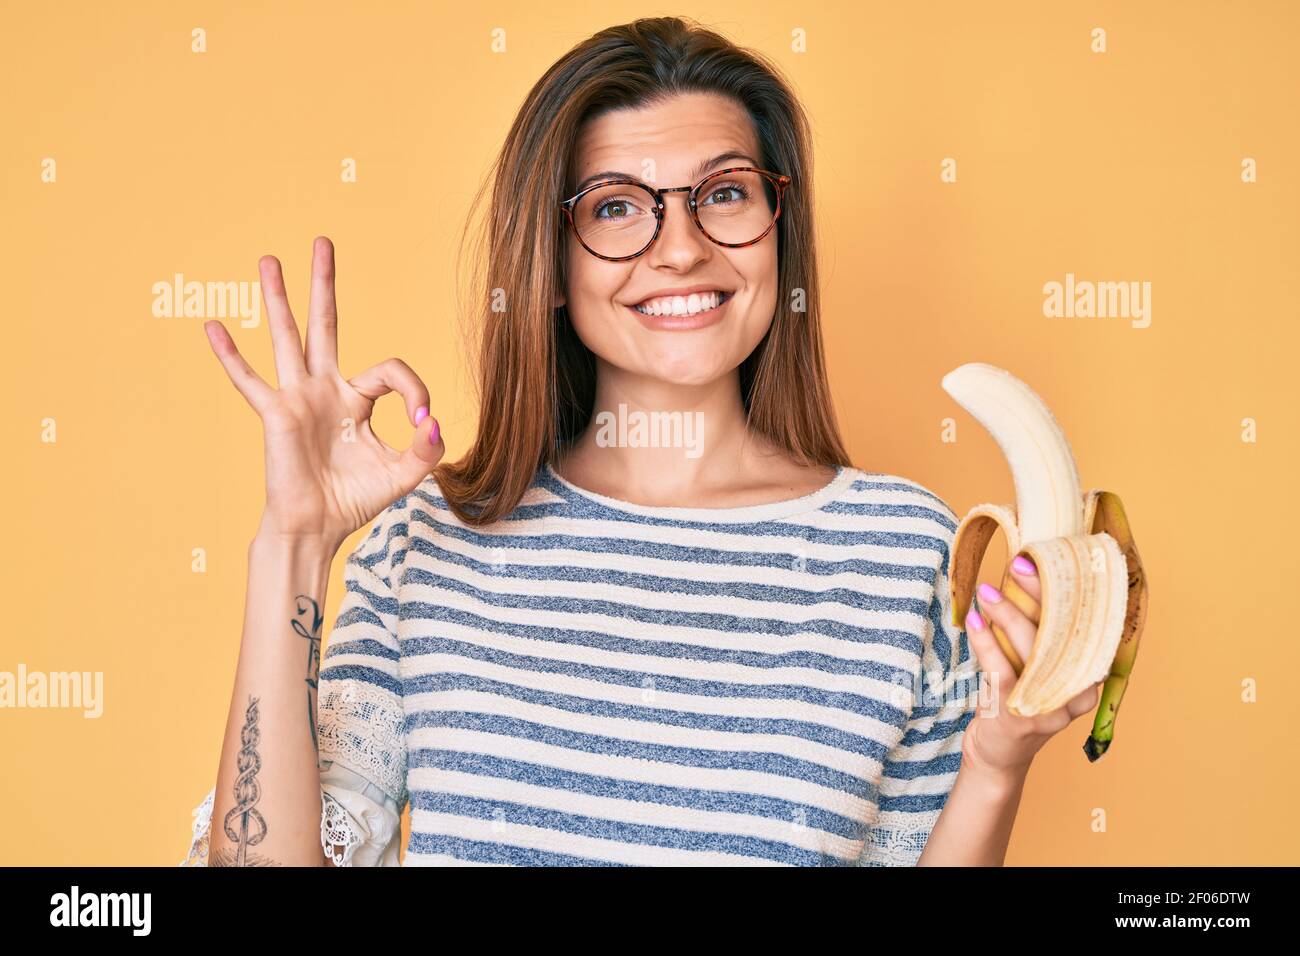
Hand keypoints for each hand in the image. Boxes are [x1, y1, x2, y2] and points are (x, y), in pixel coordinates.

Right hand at [203, 236, 443, 550]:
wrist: (318, 526)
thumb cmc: (355, 500)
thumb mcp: (404, 474)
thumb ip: (425, 449)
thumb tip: (435, 422)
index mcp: (356, 399)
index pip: (389, 371)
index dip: (414, 390)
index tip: (422, 421)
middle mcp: (325, 389)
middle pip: (326, 324)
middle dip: (325, 284)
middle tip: (324, 241)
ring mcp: (298, 397)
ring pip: (288, 338)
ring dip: (279, 297)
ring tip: (268, 258)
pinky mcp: (276, 415)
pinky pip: (250, 380)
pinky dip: (231, 355)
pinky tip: (212, 326)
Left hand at [960, 554, 1103, 778]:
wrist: (997, 755)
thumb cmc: (1017, 698)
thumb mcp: (1035, 665)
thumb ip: (1039, 632)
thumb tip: (1024, 575)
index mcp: (1087, 673)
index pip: (1083, 623)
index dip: (1067, 590)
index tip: (1045, 561)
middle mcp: (1077, 691)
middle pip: (1061, 633)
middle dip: (1038, 595)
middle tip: (1016, 566)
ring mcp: (1049, 707)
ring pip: (1032, 650)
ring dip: (1007, 614)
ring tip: (986, 590)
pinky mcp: (1019, 716)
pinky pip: (1001, 670)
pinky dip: (985, 641)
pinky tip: (974, 620)